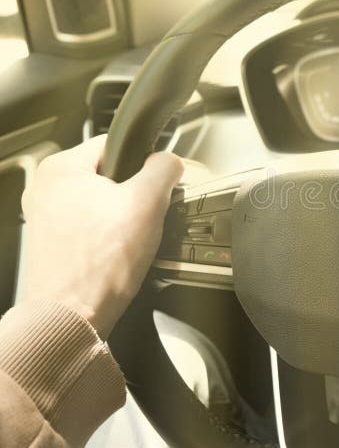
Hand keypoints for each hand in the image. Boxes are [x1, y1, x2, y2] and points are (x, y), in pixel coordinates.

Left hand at [20, 136, 183, 338]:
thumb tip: (171, 161)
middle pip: (111, 176)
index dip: (146, 162)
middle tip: (144, 218)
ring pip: (102, 203)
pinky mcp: (52, 243)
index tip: (158, 184)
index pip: (117, 144)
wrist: (72, 317)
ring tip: (129, 240)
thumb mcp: (148, 203)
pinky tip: (116, 254)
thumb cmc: (98, 266)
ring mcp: (45, 217)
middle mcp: (45, 189)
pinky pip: (91, 227)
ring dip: (122, 218)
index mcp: (61, 168)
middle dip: (134, 195)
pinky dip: (107, 237)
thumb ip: (164, 169)